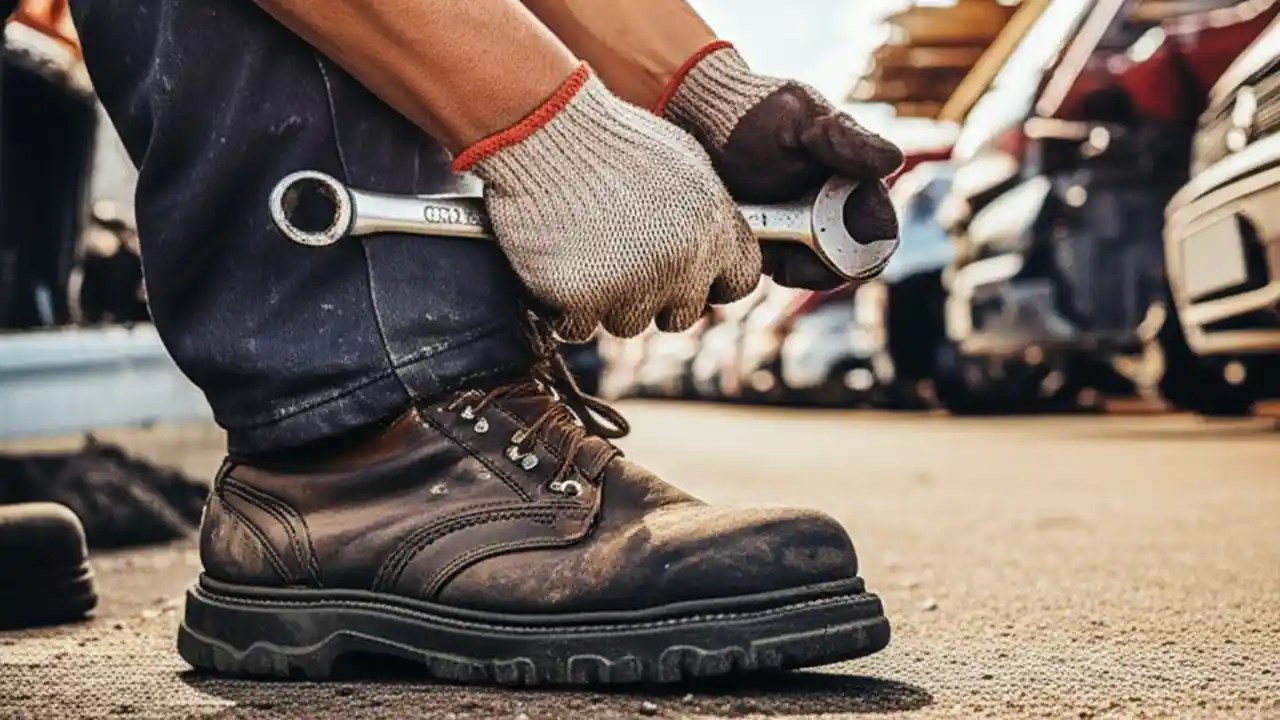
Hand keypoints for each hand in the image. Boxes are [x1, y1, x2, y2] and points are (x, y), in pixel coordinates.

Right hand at [457, 66, 760, 341]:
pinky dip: (562, 308)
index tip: (686, 274)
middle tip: (621, 263)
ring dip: (605, 301)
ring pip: (627, 324)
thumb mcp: (685, 161)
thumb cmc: (612, 140)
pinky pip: (576, 328)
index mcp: (714, 229)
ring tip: (583, 254)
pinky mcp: (583, 298)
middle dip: (653, 298)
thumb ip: (709, 212)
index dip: (711, 283)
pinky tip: (555, 267)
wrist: (548, 128)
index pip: (738, 283)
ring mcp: (634, 285)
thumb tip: (717, 246)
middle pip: (680, 316)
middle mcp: (683, 264)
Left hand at [659, 43, 903, 289]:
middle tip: (792, 255)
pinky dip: (770, 263)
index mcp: (853, 181)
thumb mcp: (799, 120)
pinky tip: (753, 241)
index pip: (880, 231)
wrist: (699, 124)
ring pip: (814, 272)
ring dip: (795, 266)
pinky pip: (780, 270)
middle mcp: (833, 210)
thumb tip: (893, 160)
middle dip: (824, 265)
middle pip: (849, 262)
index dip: (867, 249)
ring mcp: (801, 231)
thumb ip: (843, 140)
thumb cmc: (755, 114)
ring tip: (767, 240)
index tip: (837, 249)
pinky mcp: (770, 245)